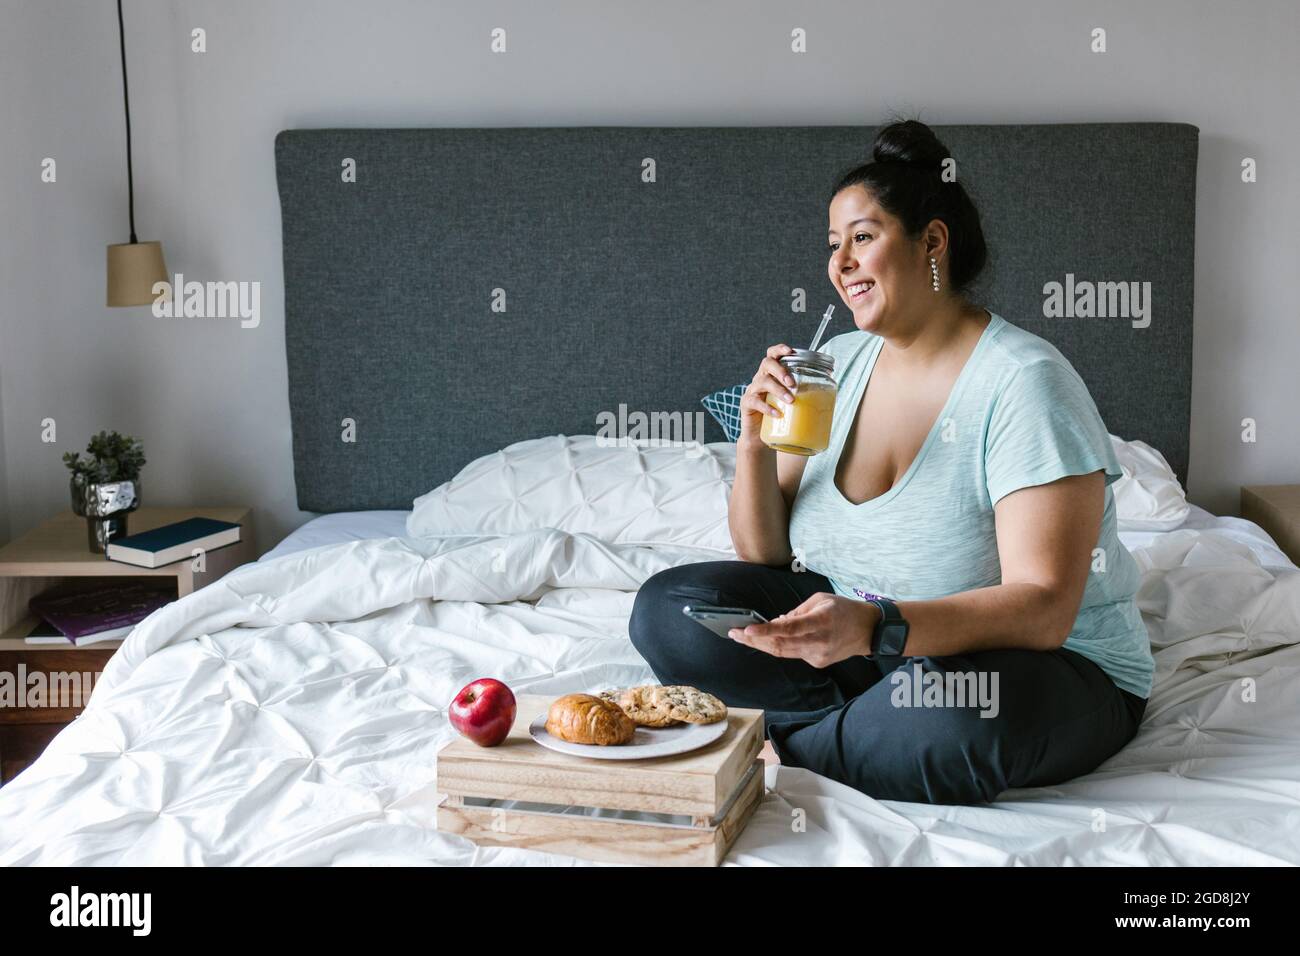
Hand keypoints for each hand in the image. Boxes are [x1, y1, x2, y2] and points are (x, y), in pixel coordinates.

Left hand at [729, 593, 880, 667]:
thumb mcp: (821, 600)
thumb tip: (775, 621)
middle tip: (733, 633)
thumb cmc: (844, 609)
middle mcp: (819, 642)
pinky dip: (778, 646)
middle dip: (754, 640)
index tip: (747, 629)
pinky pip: (793, 654)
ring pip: (783, 652)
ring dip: (761, 645)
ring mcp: (818, 656)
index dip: (766, 631)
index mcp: (821, 622)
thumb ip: (797, 611)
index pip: (788, 629)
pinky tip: (765, 639)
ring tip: (741, 637)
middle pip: (780, 645)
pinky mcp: (818, 662)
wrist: (869, 631)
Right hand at [736, 343, 797, 449]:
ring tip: (791, 400)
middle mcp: (760, 379)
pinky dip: (767, 407)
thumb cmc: (780, 418)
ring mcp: (752, 391)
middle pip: (767, 364)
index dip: (780, 350)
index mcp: (772, 375)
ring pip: (762, 381)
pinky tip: (777, 414)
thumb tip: (832, 398)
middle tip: (793, 382)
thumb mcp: (791, 404)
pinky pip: (754, 401)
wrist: (760, 438)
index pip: (772, 355)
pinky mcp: (746, 405)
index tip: (790, 351)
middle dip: (781, 370)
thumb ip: (804, 397)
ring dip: (778, 389)